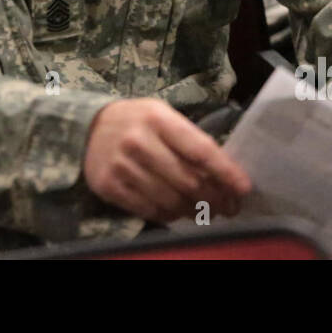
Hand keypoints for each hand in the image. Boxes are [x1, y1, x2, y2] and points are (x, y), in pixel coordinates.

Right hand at [84, 98, 251, 223]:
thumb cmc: (136, 121)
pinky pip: (150, 211)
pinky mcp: (109, 187)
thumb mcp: (163, 116)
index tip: (244, 189)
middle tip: (228, 207)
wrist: (87, 128)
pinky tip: (178, 212)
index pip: (201, 151)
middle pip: (189, 181)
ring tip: (205, 211)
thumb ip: (190, 140)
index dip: (226, 173)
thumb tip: (225, 174)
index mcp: (157, 118)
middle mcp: (138, 141)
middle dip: (215, 199)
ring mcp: (121, 167)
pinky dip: (170, 216)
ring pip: (171, 201)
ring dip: (195, 211)